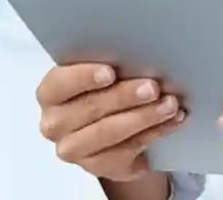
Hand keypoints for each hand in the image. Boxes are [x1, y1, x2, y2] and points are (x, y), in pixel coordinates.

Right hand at [36, 63, 187, 182]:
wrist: (113, 127)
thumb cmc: (103, 90)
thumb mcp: (99, 73)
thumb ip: (108, 65)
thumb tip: (137, 55)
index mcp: (50, 93)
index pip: (59, 84)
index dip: (83, 77)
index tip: (110, 72)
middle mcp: (55, 124)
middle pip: (90, 108)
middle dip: (125, 96)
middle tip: (153, 87)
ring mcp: (75, 150)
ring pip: (110, 132)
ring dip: (144, 117)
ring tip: (170, 104)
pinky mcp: (98, 167)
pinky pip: (127, 151)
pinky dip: (154, 133)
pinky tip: (172, 121)